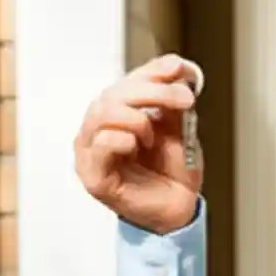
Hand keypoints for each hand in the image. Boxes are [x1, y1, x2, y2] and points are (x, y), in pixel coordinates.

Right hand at [74, 53, 202, 234]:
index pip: (126, 82)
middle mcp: (98, 129)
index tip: (181, 69)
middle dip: (153, 91)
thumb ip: (172, 99)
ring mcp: (91, 152)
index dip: (153, 71)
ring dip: (137, 118)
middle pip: (113, 94)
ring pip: (102, 113)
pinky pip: (100, 143)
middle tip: (184, 100)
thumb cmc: (173, 172)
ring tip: (153, 136)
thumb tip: (176, 66)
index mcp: (116, 114)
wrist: (180, 208)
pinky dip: (122, 138)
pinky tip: (136, 146)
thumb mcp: (178, 127)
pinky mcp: (93, 175)